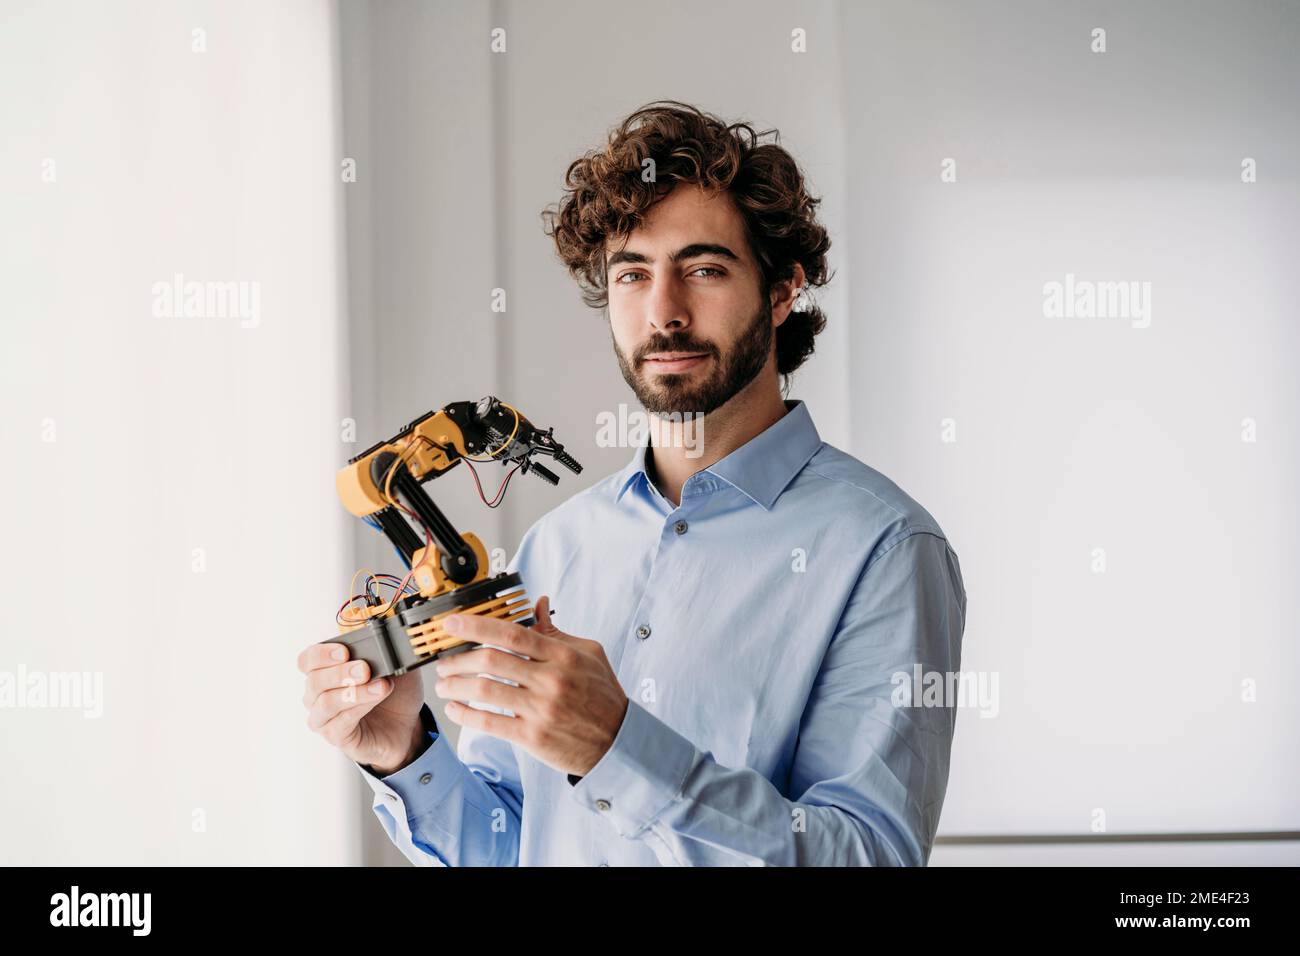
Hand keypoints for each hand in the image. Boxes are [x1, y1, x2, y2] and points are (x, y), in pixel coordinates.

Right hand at [298, 640, 426, 774]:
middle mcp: (318, 695)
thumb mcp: (393, 666)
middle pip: (314, 681)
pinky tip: (376, 698)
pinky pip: (341, 722)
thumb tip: (386, 635)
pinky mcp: (336, 736)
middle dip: (341, 672)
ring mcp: (325, 718)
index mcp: (325, 672)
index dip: (321, 654)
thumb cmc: (393, 695)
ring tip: (380, 685)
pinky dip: (360, 707)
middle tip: (366, 669)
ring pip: (326, 703)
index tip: (344, 650)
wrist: (406, 726)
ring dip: (354, 692)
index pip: (307, 660)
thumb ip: (384, 651)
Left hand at [432, 595, 628, 775]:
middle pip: (492, 660)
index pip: (512, 634)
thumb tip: (538, 605)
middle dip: (459, 658)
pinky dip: (466, 714)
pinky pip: (489, 722)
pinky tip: (455, 708)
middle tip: (444, 659)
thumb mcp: (588, 654)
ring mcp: (540, 709)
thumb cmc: (602, 696)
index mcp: (562, 656)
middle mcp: (550, 680)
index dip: (477, 625)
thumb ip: (556, 632)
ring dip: (456, 685)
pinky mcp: (532, 736)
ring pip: (485, 691)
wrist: (617, 741)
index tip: (454, 622)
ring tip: (444, 684)